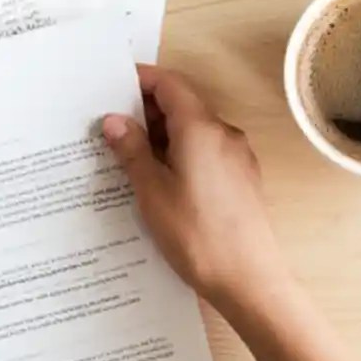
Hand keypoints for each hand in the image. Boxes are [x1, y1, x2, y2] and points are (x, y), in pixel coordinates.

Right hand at [101, 64, 288, 308]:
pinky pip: (206, 151)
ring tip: (129, 158)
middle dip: (146, 111)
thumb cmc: (196, 235)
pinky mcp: (241, 178)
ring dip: (162, 135)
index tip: (111, 89)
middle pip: (182, 105)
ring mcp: (237, 156)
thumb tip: (114, 120)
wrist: (249, 280)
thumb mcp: (152, 191)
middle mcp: (223, 134)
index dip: (140, 80)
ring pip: (193, 130)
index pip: (169, 84)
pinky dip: (180, 153)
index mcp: (200, 128)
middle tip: (111, 129)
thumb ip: (132, 150)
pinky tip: (160, 180)